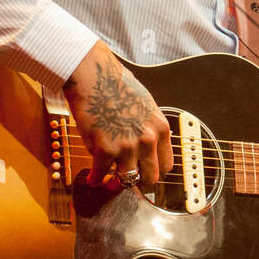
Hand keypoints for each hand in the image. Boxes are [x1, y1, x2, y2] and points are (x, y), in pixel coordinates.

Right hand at [62, 40, 173, 189]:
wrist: (95, 74)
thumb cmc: (116, 85)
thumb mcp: (145, 106)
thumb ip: (147, 128)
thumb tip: (144, 146)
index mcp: (160, 128)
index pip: (167, 165)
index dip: (154, 171)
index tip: (144, 172)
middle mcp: (148, 140)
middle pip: (150, 178)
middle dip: (138, 181)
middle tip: (126, 179)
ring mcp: (127, 147)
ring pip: (127, 180)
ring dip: (116, 183)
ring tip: (107, 181)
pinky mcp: (104, 149)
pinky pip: (100, 174)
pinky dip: (95, 178)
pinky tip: (92, 177)